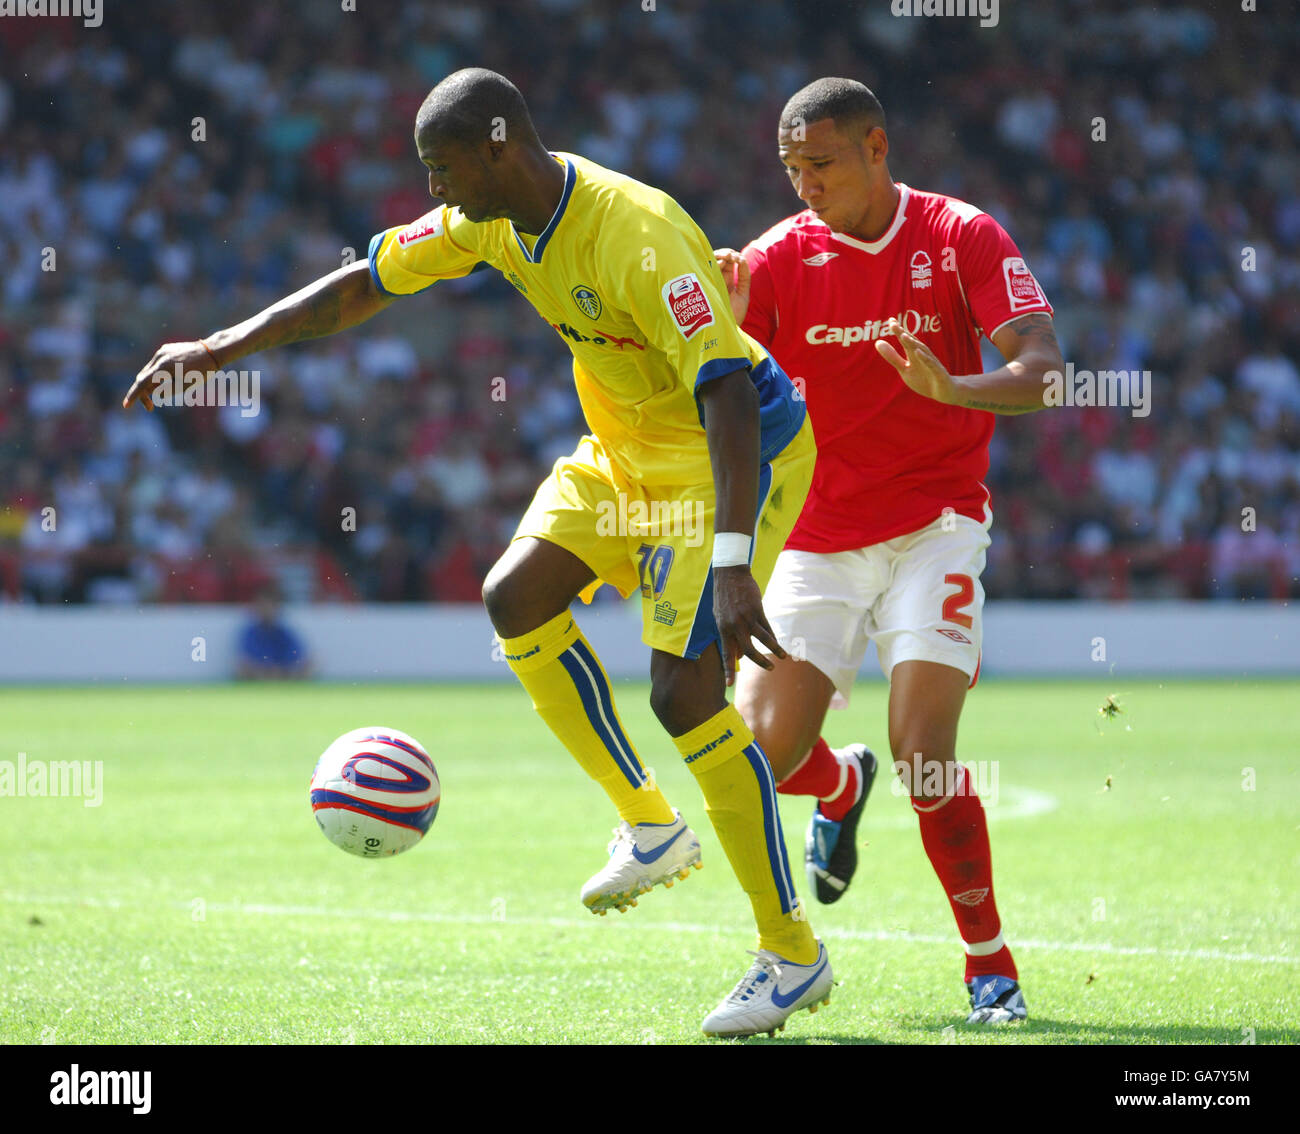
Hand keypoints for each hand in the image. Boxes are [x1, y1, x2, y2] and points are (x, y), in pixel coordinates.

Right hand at [122, 340, 219, 411]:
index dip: (134, 396)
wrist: (212, 351)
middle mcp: (159, 357)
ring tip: (162, 395)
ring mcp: (162, 351)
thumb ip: (167, 391)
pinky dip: (157, 375)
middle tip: (150, 408)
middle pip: (143, 377)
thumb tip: (153, 394)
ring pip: (150, 371)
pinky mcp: (166, 349)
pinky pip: (157, 364)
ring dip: (151, 384)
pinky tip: (168, 381)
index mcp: (163, 367)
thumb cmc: (202, 371)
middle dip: (144, 393)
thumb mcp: (185, 386)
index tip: (126, 406)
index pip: (142, 383)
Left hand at [712, 564, 784, 686]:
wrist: (730, 575)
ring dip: (774, 650)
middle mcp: (734, 626)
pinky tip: (778, 643)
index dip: (728, 670)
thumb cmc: (724, 598)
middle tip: (770, 669)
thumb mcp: (720, 618)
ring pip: (763, 639)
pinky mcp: (757, 610)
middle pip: (748, 650)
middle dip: (760, 662)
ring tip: (783, 657)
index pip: (726, 654)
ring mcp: (747, 618)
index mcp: (723, 630)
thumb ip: (729, 636)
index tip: (729, 685)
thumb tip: (737, 656)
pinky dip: (773, 636)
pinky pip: (767, 627)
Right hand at [713, 248, 750, 324]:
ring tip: (728, 256)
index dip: (732, 256)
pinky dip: (715, 262)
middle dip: (726, 254)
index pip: (727, 262)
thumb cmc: (734, 315)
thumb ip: (743, 276)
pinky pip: (706, 270)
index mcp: (726, 281)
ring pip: (711, 263)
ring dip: (721, 255)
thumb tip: (741, 258)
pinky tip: (722, 261)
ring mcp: (710, 282)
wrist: (727, 329)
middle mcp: (717, 280)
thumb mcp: (743, 294)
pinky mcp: (704, 286)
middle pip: (719, 260)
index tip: (738, 258)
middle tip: (731, 255)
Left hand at [875, 317, 960, 405]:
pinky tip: (917, 352)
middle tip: (893, 324)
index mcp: (914, 354)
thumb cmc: (924, 379)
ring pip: (922, 351)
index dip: (898, 331)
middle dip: (903, 333)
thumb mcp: (905, 368)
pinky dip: (925, 358)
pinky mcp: (938, 373)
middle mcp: (923, 356)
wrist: (944, 392)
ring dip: (913, 343)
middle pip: (912, 343)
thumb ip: (893, 357)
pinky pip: (931, 365)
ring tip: (902, 335)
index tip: (890, 320)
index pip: (905, 340)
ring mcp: (931, 363)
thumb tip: (878, 342)